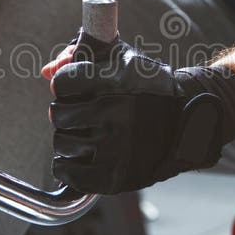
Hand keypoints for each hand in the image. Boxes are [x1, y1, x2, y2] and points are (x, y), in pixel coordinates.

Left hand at [46, 33, 234, 193]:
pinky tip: (81, 157)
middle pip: (57, 114)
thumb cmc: (150, 90)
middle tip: (80, 115)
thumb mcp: (124, 61)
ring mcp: (117, 147)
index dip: (65, 85)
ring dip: (69, 138)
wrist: (188, 126)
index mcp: (118, 81)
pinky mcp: (115, 176)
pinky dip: (67, 166)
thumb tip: (47, 71)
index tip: (73, 90)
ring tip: (87, 135)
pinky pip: (67, 172)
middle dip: (65, 112)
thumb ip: (82, 57)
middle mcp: (117, 114)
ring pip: (62, 143)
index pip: (62, 83)